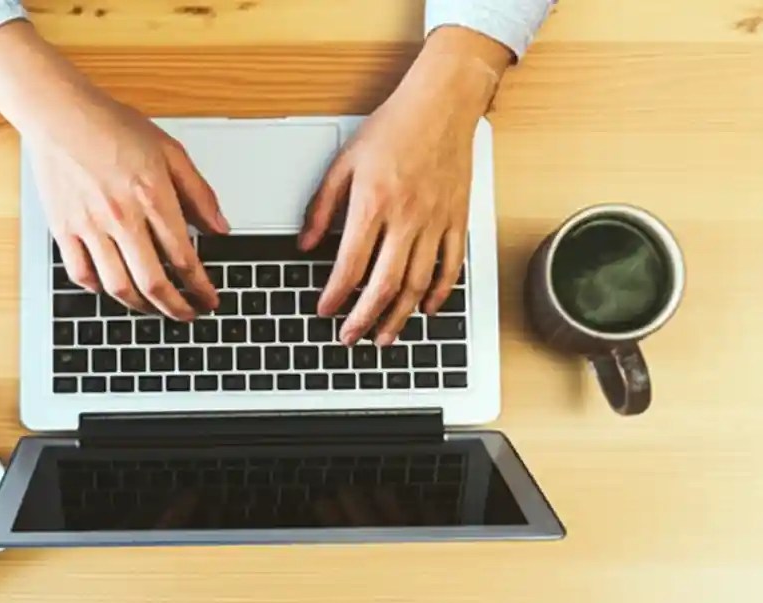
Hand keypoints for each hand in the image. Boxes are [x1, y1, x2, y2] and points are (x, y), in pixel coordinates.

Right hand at [0, 21, 228, 320]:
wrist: (59, 113)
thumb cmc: (112, 126)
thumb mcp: (170, 152)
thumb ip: (199, 193)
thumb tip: (221, 228)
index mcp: (152, 196)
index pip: (184, 258)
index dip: (201, 287)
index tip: (209, 298)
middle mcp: (121, 216)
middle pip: (153, 282)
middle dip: (176, 308)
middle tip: (188, 314)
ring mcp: (89, 226)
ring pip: (117, 286)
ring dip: (142, 306)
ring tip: (155, 307)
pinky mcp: (63, 229)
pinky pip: (82, 274)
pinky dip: (100, 289)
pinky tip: (113, 287)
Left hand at [299, 27, 512, 344]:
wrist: (442, 104)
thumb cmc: (394, 127)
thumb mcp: (344, 162)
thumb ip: (322, 206)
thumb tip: (305, 243)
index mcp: (373, 203)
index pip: (350, 264)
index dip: (335, 295)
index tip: (325, 311)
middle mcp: (406, 217)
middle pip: (385, 284)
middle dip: (365, 319)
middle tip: (351, 338)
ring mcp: (436, 221)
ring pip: (418, 283)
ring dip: (399, 316)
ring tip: (384, 336)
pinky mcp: (457, 220)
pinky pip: (451, 266)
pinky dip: (439, 293)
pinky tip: (426, 309)